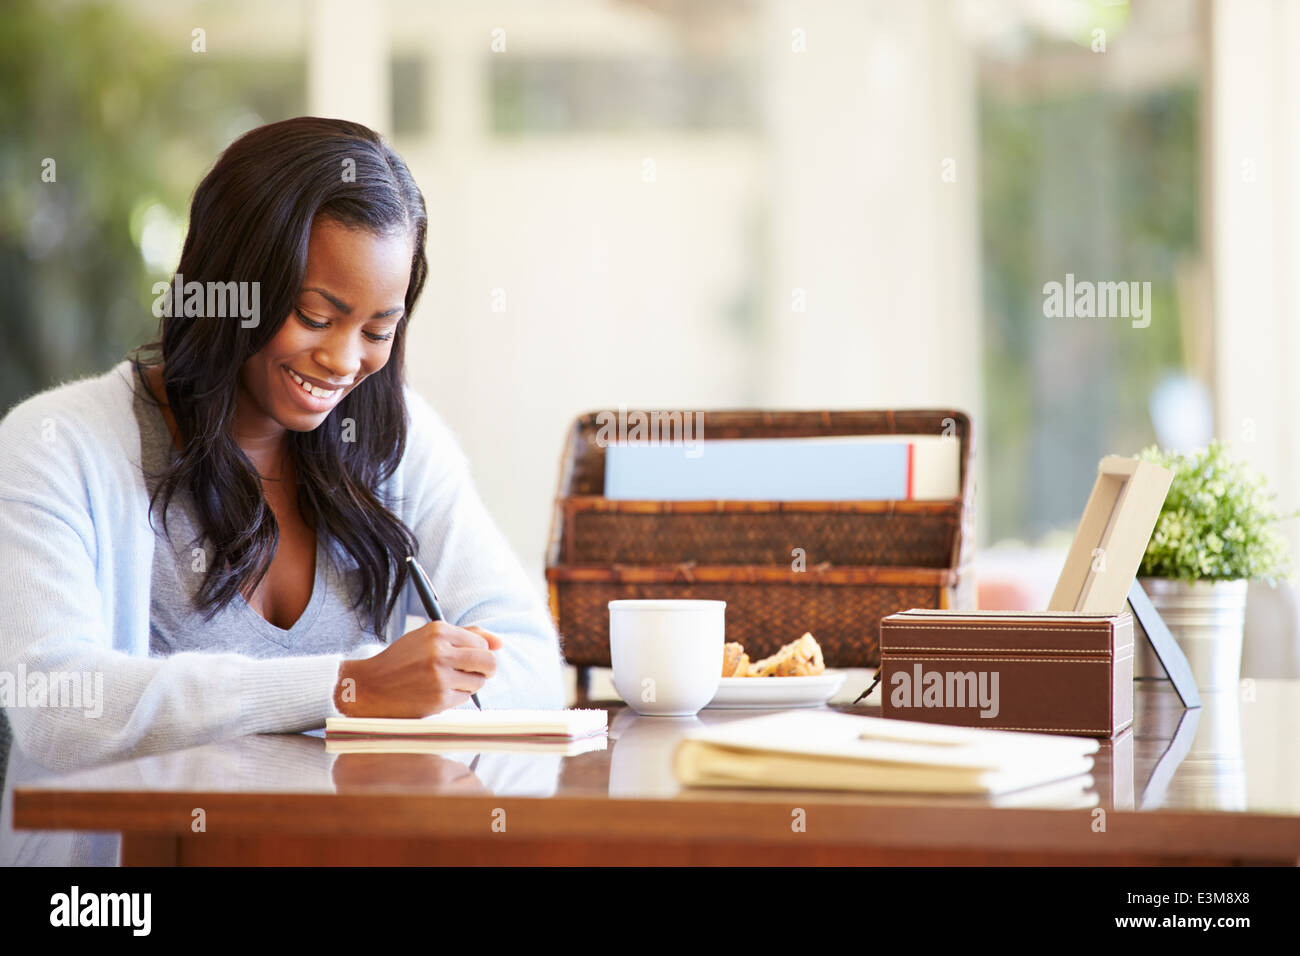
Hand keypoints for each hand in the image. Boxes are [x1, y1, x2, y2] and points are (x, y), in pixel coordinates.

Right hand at [334, 621, 503, 717]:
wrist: (369, 687)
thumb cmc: (402, 660)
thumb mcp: (429, 638)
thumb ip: (466, 635)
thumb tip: (500, 643)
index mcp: (438, 631)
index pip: (482, 644)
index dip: (479, 653)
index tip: (466, 658)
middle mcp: (440, 651)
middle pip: (488, 662)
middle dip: (485, 670)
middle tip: (472, 673)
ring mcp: (440, 676)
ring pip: (478, 682)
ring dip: (468, 684)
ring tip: (446, 681)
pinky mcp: (439, 699)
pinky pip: (464, 698)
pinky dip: (455, 697)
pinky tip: (436, 692)